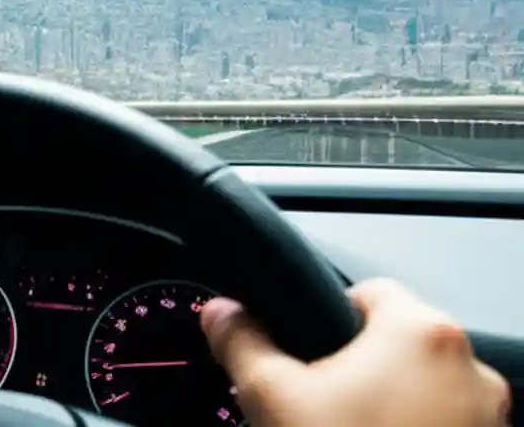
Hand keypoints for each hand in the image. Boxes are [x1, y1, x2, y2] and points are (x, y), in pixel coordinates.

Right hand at [201, 278, 510, 426]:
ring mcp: (483, 412)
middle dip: (356, 366)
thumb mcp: (273, 396)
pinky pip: (443, 419)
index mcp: (421, 332)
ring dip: (388, 398)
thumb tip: (221, 314)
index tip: (309, 352)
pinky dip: (412, 425)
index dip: (326, 318)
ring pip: (421, 384)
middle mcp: (467, 367)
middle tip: (321, 402)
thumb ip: (241, 342)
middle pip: (395, 341)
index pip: (368, 292)